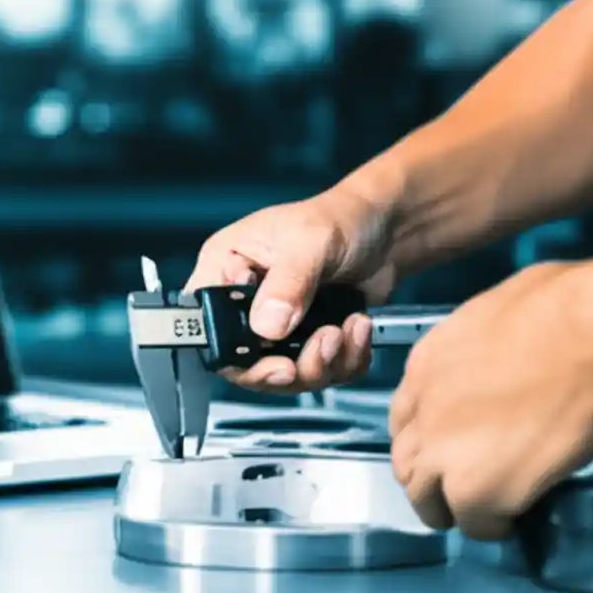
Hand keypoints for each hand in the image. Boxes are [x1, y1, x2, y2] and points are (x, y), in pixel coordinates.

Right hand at [184, 186, 399, 392]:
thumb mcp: (311, 241)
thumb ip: (287, 283)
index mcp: (227, 265)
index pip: (205, 322)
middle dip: (286, 367)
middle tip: (321, 344)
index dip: (230, 350)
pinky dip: (344, 362)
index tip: (271, 357)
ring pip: (283, 375)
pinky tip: (356, 328)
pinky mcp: (306, 340)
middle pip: (242, 362)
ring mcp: (276, 324)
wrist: (387, 231)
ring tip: (344, 330)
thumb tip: (266, 325)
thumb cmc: (341, 217)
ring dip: (321, 363)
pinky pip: (318, 373)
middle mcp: (245, 299)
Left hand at [390, 258, 592, 539]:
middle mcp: (420, 412)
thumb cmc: (559, 305)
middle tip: (465, 485)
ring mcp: (441, 454)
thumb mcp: (490, 315)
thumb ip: (476, 348)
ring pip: (426, 501)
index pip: (403, 419)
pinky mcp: (474, 489)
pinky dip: (492, 526)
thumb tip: (497, 353)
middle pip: (406, 464)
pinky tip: (514, 518)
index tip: (450, 445)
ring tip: (485, 511)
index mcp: (422, 367)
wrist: (586, 336)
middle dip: (430, 479)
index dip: (426, 437)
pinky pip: (474, 524)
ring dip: (453, 508)